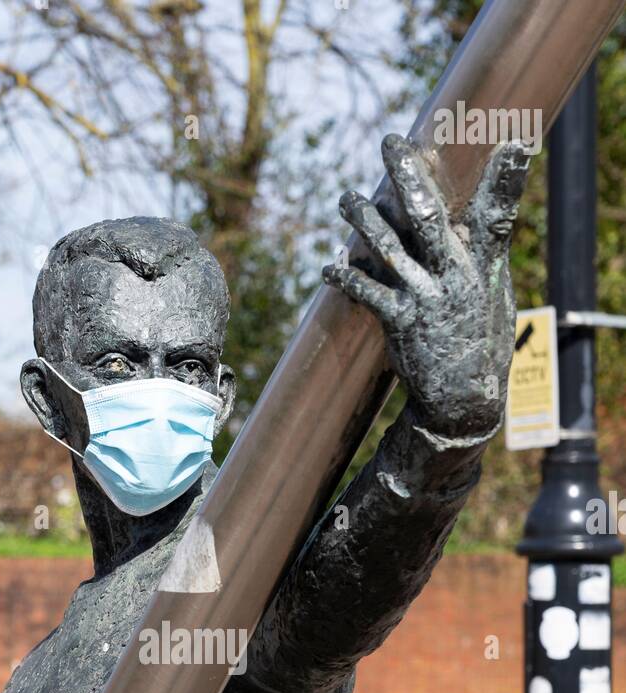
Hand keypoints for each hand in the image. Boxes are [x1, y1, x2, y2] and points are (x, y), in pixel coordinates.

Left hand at [324, 133, 530, 438]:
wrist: (464, 401)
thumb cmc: (479, 344)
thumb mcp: (492, 295)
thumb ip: (479, 253)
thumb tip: (462, 218)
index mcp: (483, 267)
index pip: (497, 215)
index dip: (506, 180)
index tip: (514, 144)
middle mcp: (455, 277)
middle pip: (430, 216)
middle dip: (409, 175)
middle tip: (391, 141)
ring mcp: (425, 298)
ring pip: (389, 247)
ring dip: (364, 218)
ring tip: (346, 197)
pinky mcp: (401, 322)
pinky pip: (367, 292)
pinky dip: (346, 278)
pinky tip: (329, 266)